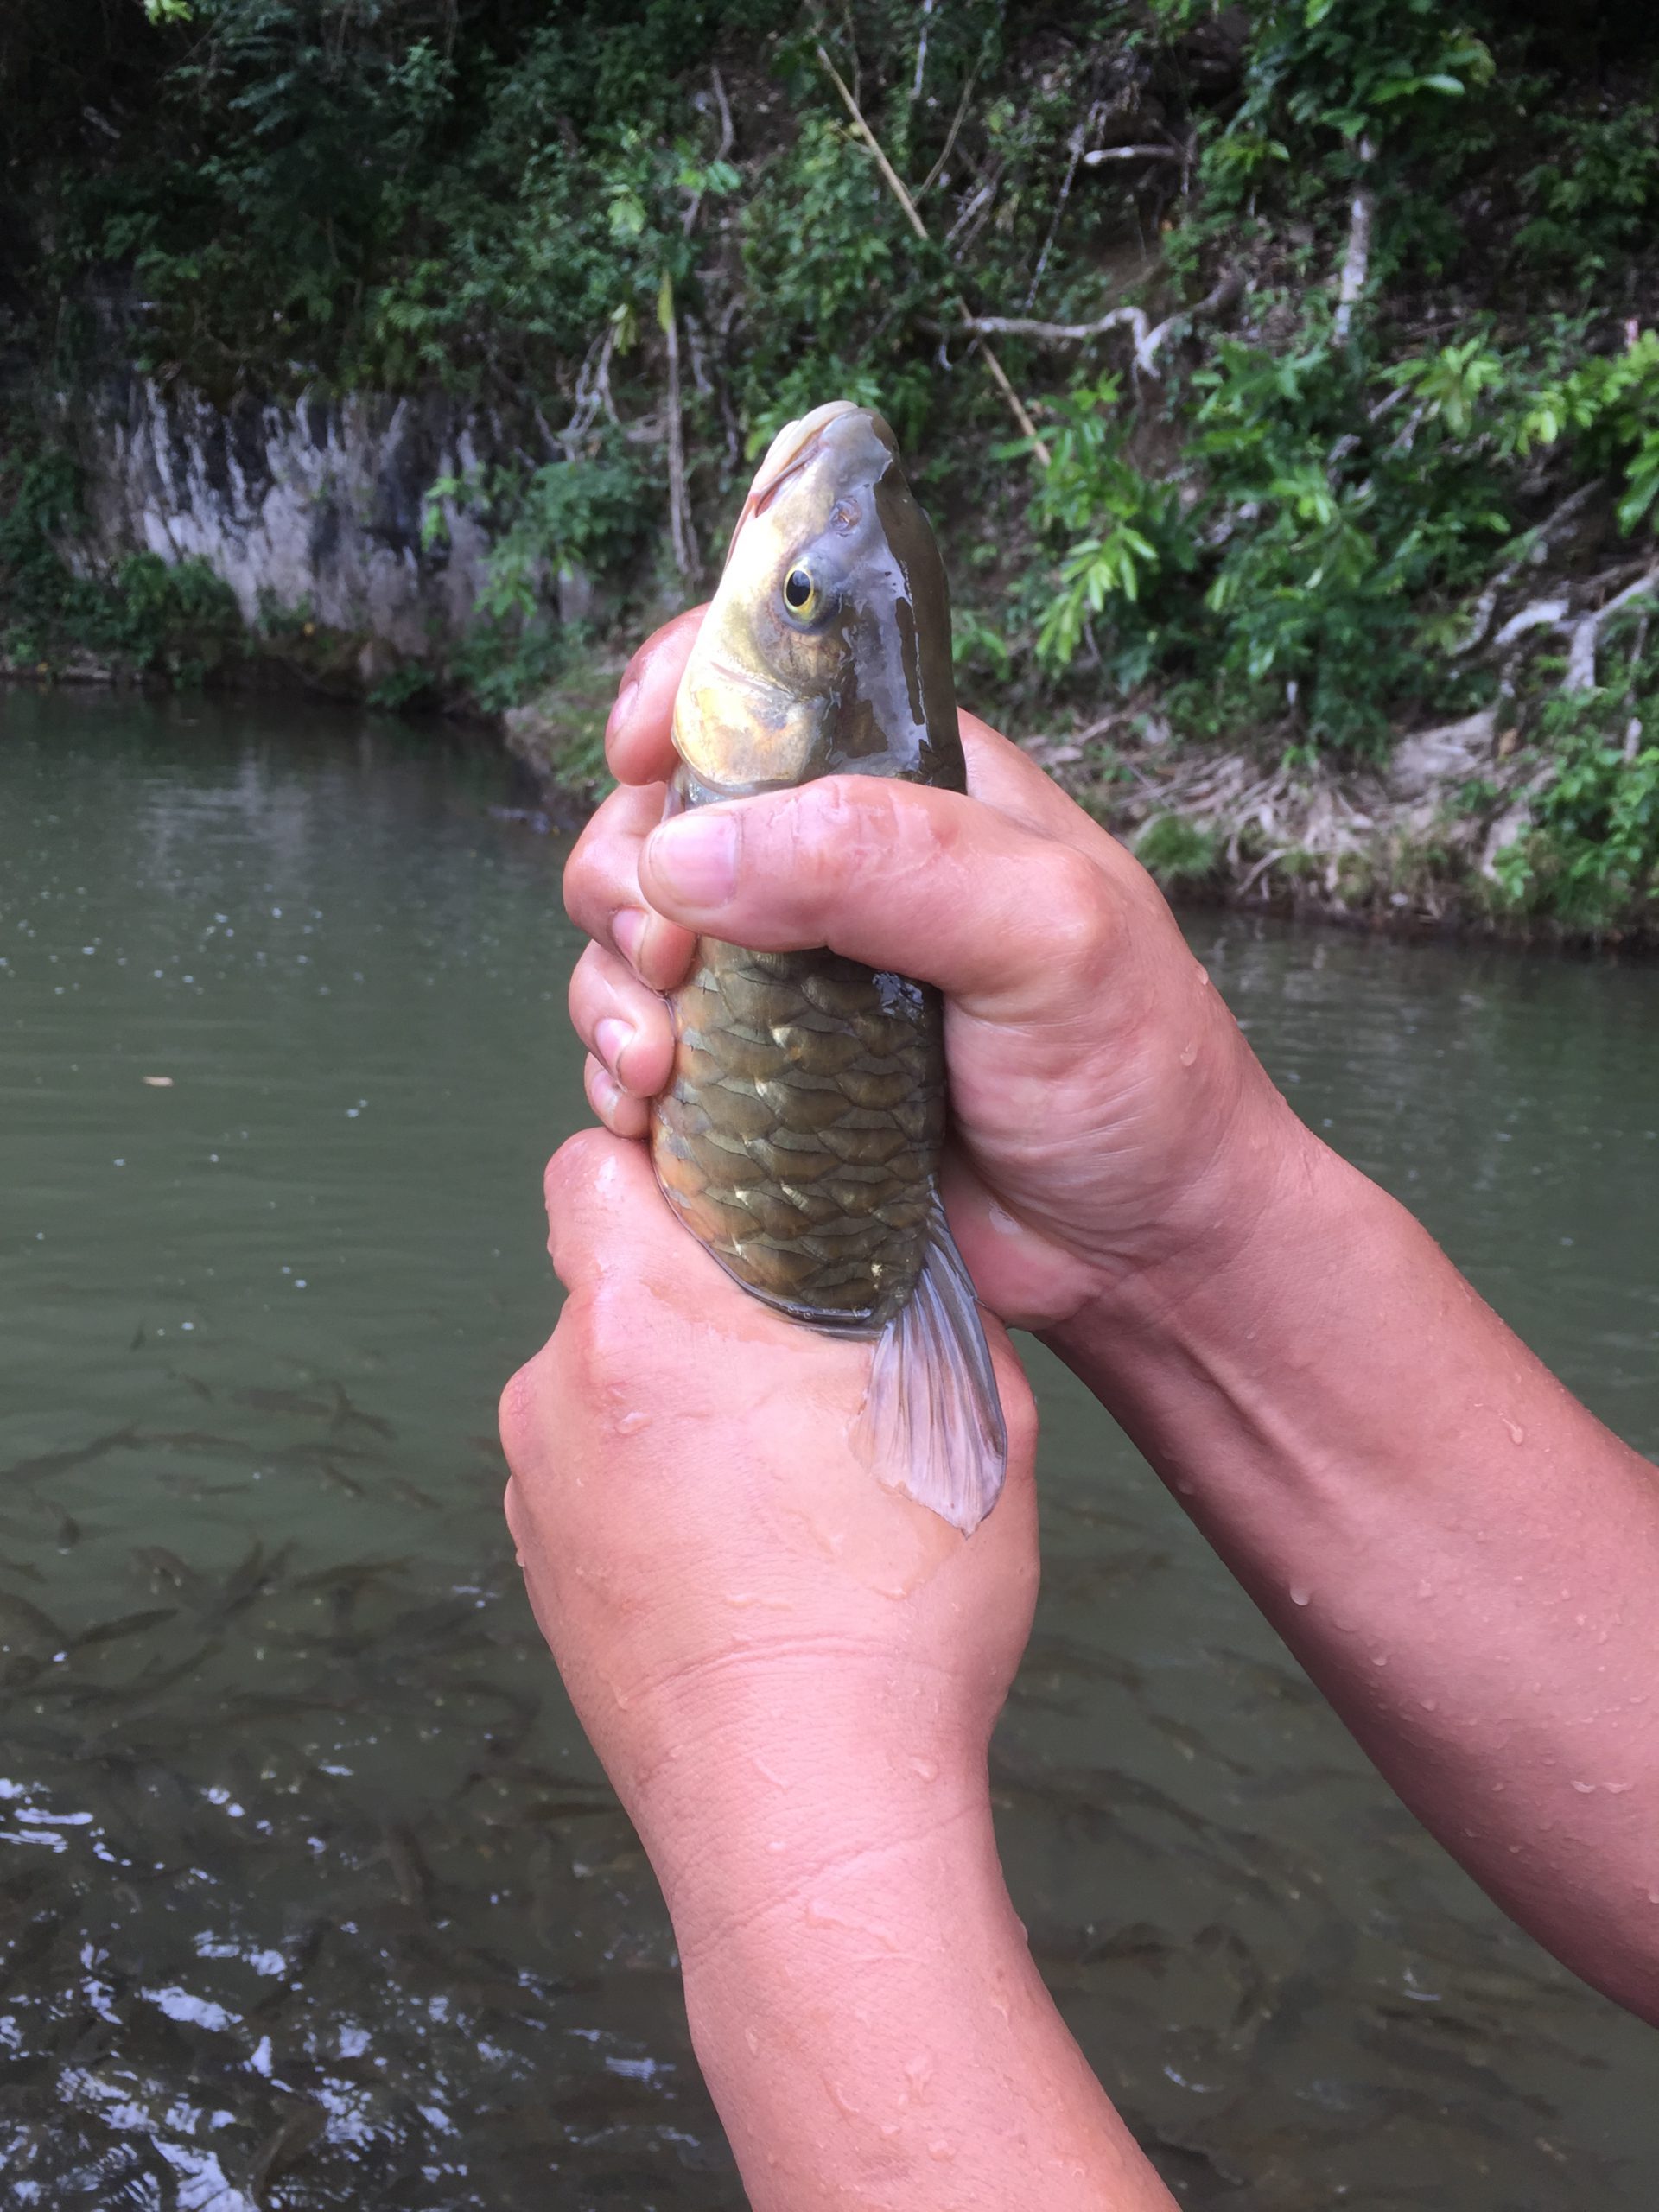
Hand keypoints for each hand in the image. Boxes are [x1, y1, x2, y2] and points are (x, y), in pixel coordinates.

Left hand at [500, 1128, 1040, 1946]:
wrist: (808, 1808)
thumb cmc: (889, 1602)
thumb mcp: (959, 1397)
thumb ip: (909, 1285)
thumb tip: (892, 1231)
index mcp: (640, 1320)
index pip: (593, 1164)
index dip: (661, 1156)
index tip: (736, 1185)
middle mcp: (557, 1393)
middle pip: (606, 1281)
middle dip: (695, 1292)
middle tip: (799, 1344)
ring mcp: (541, 1495)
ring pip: (607, 1386)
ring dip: (678, 1396)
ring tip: (786, 1471)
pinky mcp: (546, 1577)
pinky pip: (599, 1478)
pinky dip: (657, 1483)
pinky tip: (746, 1547)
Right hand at [563, 609, 1303, 1332]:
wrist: (1142, 1249)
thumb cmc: (1134, 1073)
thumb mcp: (1047, 932)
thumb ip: (884, 862)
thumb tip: (689, 856)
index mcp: (910, 790)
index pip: (767, 690)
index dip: (681, 695)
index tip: (635, 757)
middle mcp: (835, 877)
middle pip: (663, 824)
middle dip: (627, 882)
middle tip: (665, 960)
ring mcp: (790, 987)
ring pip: (636, 946)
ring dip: (611, 991)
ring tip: (658, 1063)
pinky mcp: (762, 1090)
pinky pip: (648, 1058)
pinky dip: (623, 1076)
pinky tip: (653, 1109)